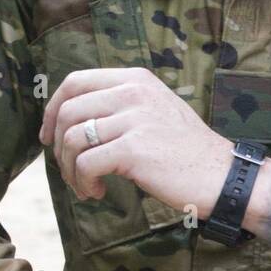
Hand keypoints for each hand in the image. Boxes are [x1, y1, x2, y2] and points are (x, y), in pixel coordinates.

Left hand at [39, 67, 231, 214]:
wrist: (221, 175)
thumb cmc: (185, 150)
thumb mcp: (154, 110)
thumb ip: (118, 105)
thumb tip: (69, 119)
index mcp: (136, 79)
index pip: (75, 81)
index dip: (52, 109)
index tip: (49, 136)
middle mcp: (133, 92)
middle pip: (67, 111)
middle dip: (58, 146)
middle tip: (69, 170)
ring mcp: (134, 119)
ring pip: (73, 139)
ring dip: (69, 169)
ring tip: (85, 185)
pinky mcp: (134, 150)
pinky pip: (86, 164)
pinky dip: (83, 183)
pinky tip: (97, 192)